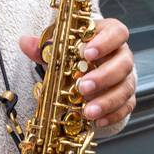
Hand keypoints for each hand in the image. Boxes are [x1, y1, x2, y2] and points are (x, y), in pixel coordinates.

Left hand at [19, 17, 135, 128]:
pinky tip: (98, 121)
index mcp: (109, 36)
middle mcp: (122, 55)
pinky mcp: (127, 97)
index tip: (87, 53)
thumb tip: (25, 42)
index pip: (116, 32)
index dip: (105, 42)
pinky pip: (126, 106)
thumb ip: (45, 47)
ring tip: (88, 111)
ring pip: (125, 88)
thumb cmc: (77, 55)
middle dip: (103, 76)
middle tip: (82, 87)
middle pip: (123, 63)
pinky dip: (113, 115)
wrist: (90, 70)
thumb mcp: (61, 48)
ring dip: (107, 101)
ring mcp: (126, 77)